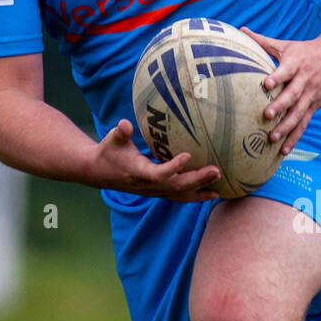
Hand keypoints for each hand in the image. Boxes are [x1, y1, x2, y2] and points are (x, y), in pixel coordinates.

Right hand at [93, 119, 222, 201]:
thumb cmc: (109, 152)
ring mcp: (155, 191)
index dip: (173, 167)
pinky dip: (197, 196)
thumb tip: (124, 124)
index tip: (188, 155)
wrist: (100, 173)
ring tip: (220, 186)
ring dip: (201, 191)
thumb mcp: (112, 140)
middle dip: (197, 180)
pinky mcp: (159, 192)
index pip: (158, 173)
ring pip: (181, 195)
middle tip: (217, 170)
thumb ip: (120, 132)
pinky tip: (213, 193)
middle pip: (177, 186)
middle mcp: (149, 185)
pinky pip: (180, 197)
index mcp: (139, 172)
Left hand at [239, 28, 320, 154]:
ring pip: (298, 113)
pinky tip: (284, 150)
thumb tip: (240, 30)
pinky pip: (304, 124)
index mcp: (296, 64)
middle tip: (266, 115)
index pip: (286, 71)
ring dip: (286, 127)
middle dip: (280, 106)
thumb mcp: (285, 45)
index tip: (266, 84)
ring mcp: (310, 96)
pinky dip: (295, 137)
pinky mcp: (314, 107)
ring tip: (273, 138)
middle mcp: (304, 81)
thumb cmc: (305, 51)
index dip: (277, 77)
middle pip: (292, 95)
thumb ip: (262, 41)